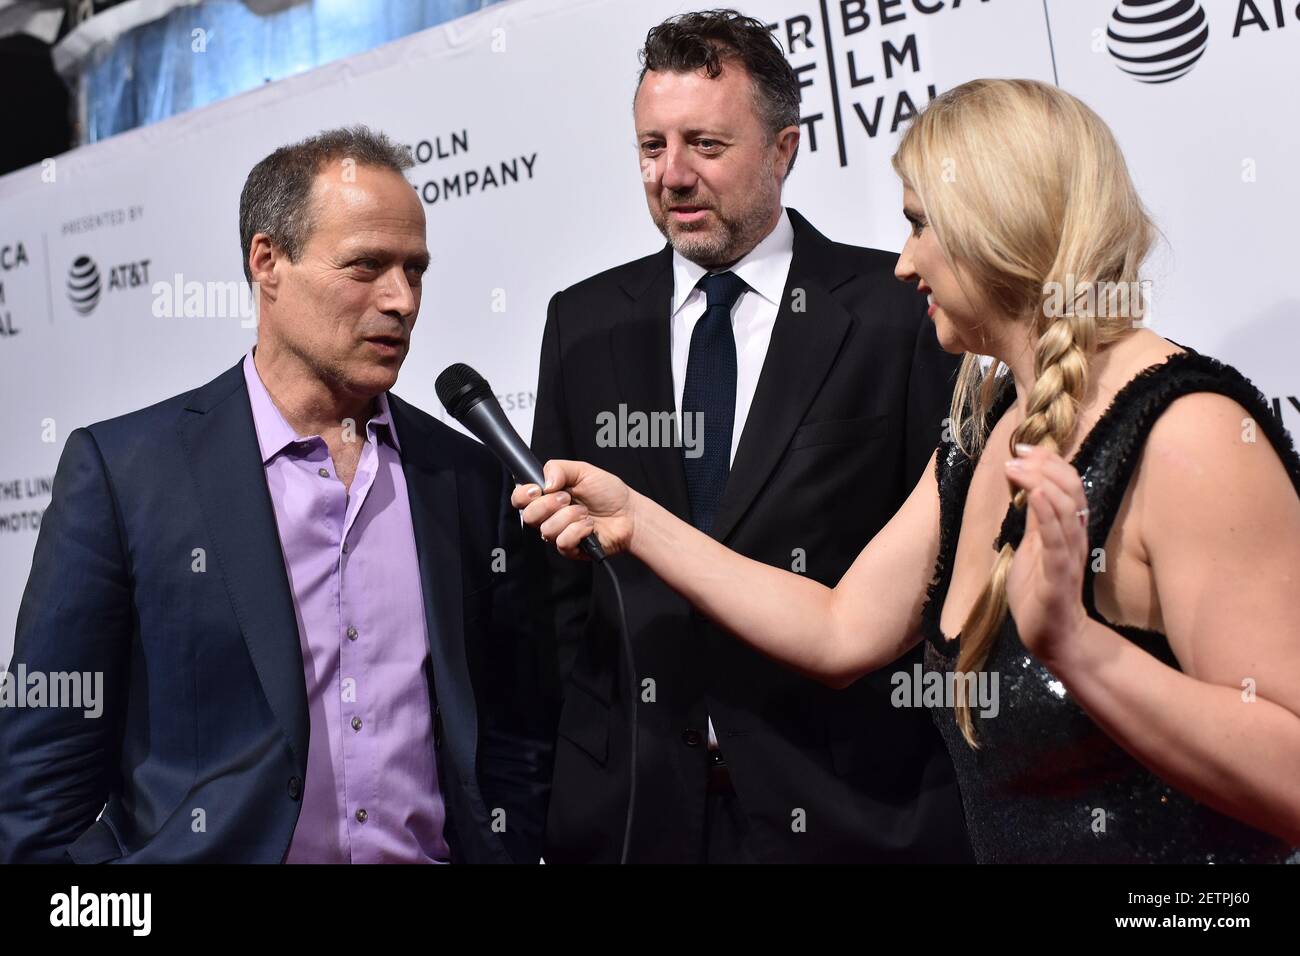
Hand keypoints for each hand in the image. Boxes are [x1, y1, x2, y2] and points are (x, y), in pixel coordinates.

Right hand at [510, 460, 635, 559]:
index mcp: (547, 495)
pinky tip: (589, 527)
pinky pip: (562, 542)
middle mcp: (549, 515)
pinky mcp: (570, 549)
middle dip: (549, 504)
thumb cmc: (608, 493)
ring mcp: (558, 533)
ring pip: (546, 530)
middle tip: (567, 498)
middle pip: (528, 516)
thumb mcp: (583, 470)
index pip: (520, 498)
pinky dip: (578, 531)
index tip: (538, 490)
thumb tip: (544, 483)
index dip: (523, 495)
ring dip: (569, 517)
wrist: (629, 514)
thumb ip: (558, 469)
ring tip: (585, 513)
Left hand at [1004, 443, 1090, 662]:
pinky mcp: (1059, 577)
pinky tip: (1032, 495)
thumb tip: (1026, 486)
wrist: (1053, 636)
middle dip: (1045, 465)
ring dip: (1041, 483)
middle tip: (1017, 453)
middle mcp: (1073, 538)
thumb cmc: (1039, 591)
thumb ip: (1033, 520)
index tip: (1024, 447)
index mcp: (1067, 529)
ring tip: (1017, 467)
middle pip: (1071, 490)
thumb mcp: (1031, 547)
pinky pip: (1056, 542)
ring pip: (1066, 510)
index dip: (1050, 461)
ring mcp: (1068, 556)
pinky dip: (1045, 515)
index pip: (1068, 484)